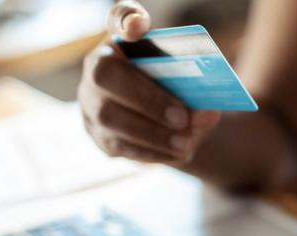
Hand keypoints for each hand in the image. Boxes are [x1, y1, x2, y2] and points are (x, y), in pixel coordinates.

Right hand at [78, 1, 220, 163]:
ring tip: (185, 144)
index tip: (139, 26)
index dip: (125, 19)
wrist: (173, 124)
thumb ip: (198, 91)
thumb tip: (205, 114)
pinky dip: (152, 151)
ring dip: (152, 134)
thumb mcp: (192, 86)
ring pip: (109, 119)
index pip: (117, 19)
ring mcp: (91, 104)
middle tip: (182, 118)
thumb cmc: (178, 91)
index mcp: (123, 42)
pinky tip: (176, 154)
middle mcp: (97, 68)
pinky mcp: (99, 136)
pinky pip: (120, 146)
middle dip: (146, 98)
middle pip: (104, 76)